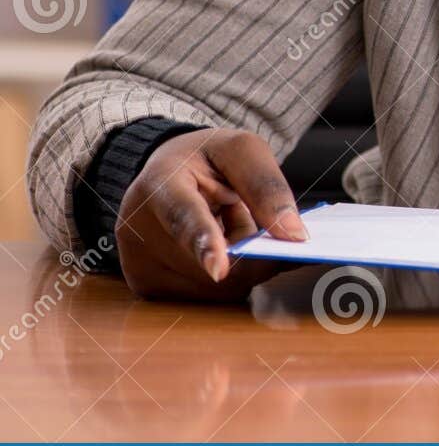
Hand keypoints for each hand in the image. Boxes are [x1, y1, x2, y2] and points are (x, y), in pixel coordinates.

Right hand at [114, 128, 303, 300]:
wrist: (166, 173)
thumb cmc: (205, 158)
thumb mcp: (241, 150)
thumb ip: (267, 186)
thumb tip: (294, 235)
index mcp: (158, 185)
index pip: (181, 218)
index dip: (203, 242)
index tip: (220, 269)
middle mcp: (137, 231)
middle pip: (208, 263)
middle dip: (252, 251)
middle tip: (274, 226)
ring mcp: (140, 265)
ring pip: (216, 287)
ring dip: (243, 261)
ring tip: (231, 221)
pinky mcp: (150, 288)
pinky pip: (210, 295)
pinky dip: (232, 274)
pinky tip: (223, 244)